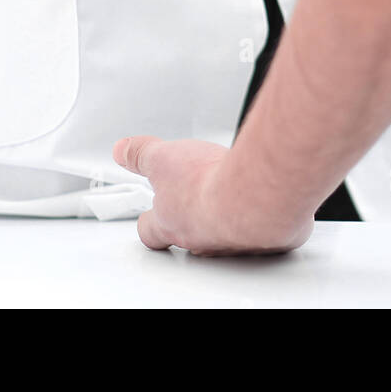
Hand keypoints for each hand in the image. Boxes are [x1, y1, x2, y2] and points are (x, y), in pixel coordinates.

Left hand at [113, 136, 313, 255]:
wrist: (252, 193)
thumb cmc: (208, 182)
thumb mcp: (162, 158)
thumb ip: (140, 154)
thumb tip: (121, 151)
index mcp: (171, 221)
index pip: (150, 230)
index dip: (148, 221)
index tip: (147, 215)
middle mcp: (201, 237)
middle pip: (189, 237)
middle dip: (191, 220)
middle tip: (195, 202)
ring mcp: (234, 241)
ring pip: (226, 235)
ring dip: (227, 218)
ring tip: (232, 195)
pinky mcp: (269, 238)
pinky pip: (264, 232)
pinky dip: (264, 216)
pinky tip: (267, 198)